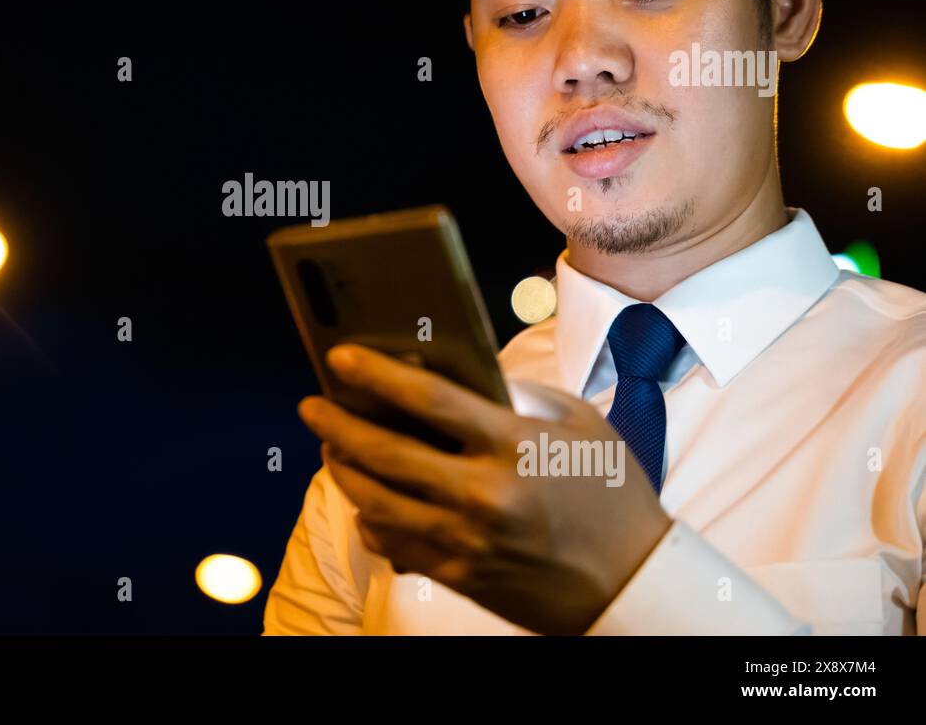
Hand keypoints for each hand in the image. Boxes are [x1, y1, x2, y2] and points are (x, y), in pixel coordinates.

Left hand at [297, 343, 673, 634]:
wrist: (631, 584)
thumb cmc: (609, 492)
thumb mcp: (577, 426)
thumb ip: (515, 398)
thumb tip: (451, 376)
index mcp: (514, 444)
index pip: (428, 399)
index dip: (376, 375)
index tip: (341, 359)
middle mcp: (484, 493)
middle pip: (385, 452)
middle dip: (337, 424)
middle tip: (311, 405)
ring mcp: (467, 540)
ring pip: (377, 502)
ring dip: (343, 471)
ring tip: (332, 447)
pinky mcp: (460, 576)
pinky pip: (394, 544)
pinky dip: (371, 520)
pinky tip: (367, 500)